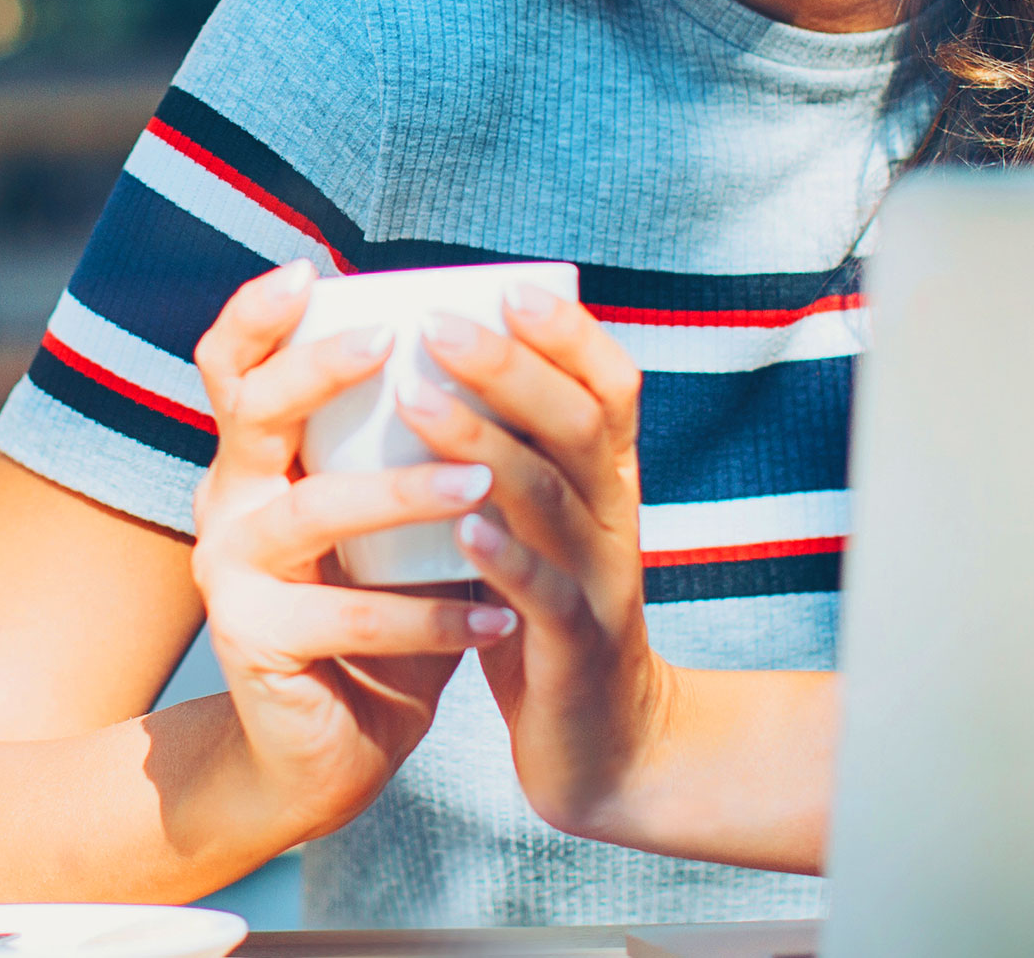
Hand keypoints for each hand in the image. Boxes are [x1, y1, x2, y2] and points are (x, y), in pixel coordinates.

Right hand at [189, 260, 522, 842]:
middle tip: (394, 344)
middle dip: (319, 370)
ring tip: (481, 481)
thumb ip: (426, 445)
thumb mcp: (401, 520)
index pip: (235, 366)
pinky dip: (429, 616)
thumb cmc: (381, 611)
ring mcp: (230, 571)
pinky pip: (346, 616)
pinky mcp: (251, 641)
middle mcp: (227, 500)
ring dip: (400, 492)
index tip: (311, 269)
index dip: (258, 314)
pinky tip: (496, 617)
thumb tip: (513, 350)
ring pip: (309, 510)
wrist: (329, 748)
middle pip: (253, 411)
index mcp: (257, 458)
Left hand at [401, 285, 670, 843]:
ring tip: (418, 404)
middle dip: (510, 369)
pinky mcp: (575, 648)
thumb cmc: (547, 614)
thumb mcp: (542, 524)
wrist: (604, 745)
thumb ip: (511, 454)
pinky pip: (545, 594)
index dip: (568, 334)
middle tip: (438, 325)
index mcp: (607, 482)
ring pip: (555, 499)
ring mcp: (599, 582)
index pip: (611, 387)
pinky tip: (461, 530)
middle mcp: (615, 519)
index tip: (508, 289)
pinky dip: (506, 557)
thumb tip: (431, 367)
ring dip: (487, 446)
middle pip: (580, 425)